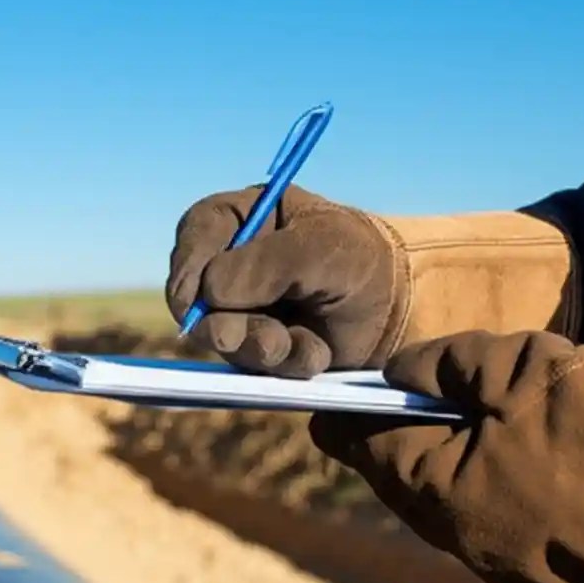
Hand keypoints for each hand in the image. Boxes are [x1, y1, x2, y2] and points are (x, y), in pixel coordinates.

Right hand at [166, 185, 400, 377]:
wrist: (396, 307)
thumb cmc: (358, 259)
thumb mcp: (322, 249)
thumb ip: (266, 265)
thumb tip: (210, 291)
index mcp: (243, 218)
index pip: (195, 233)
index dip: (187, 266)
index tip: (190, 302)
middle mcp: (232, 262)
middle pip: (195, 295)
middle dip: (227, 325)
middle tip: (267, 338)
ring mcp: (240, 306)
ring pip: (220, 336)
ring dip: (259, 347)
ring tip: (300, 344)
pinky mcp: (255, 344)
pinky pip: (251, 364)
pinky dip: (283, 363)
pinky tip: (315, 351)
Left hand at [309, 330, 583, 582]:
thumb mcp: (506, 368)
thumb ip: (440, 366)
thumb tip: (399, 373)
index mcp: (437, 492)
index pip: (369, 451)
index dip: (345, 424)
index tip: (325, 409)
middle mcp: (465, 541)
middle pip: (408, 487)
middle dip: (392, 450)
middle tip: (379, 417)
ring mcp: (511, 566)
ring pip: (454, 513)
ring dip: (442, 474)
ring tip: (438, 434)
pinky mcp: (553, 575)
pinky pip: (499, 529)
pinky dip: (488, 496)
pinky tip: (499, 465)